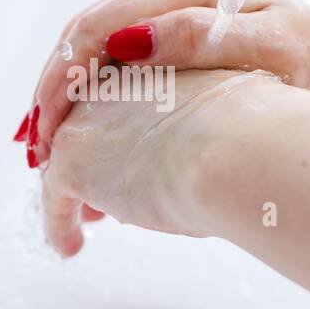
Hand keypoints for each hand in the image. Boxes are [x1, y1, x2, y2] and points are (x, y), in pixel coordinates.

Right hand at [15, 0, 309, 166]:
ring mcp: (178, 3)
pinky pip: (123, 59)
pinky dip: (101, 98)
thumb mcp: (273, 48)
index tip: (44, 137)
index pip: (92, 28)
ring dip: (73, 100)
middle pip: (84, 37)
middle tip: (37, 156)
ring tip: (56, 155)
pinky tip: (96, 136)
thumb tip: (126, 42)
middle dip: (53, 97)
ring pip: (98, 49)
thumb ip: (197, 40)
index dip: (59, 84)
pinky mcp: (187, 27)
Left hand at [39, 69, 271, 255]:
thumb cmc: (254, 132)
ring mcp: (86, 121)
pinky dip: (60, 224)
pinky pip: (55, 200)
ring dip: (76, 191)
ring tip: (90, 220)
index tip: (128, 150)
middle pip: (89, 124)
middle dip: (95, 159)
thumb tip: (205, 154)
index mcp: (153, 62)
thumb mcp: (228, 111)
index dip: (123, 126)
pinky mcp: (72, 165)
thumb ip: (203, 124)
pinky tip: (71, 246)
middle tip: (103, 188)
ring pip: (69, 160)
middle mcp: (112, 84)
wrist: (237, 147)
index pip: (123, 95)